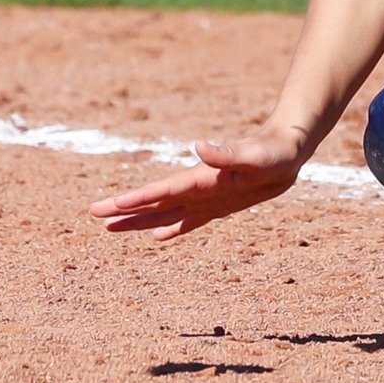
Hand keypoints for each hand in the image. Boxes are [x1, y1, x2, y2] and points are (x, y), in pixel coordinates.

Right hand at [88, 130, 305, 240]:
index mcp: (202, 177)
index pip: (163, 190)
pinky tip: (157, 236)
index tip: (111, 206)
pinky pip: (189, 220)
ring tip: (110, 228)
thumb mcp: (256, 155)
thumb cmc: (275, 150)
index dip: (137, 199)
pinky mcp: (219, 204)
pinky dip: (171, 228)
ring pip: (165, 212)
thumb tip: (199, 146)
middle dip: (124, 209)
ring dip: (139, 220)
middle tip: (93, 215)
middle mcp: (199, 187)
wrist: (289, 149)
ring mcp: (207, 196)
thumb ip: (228, 152)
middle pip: (154, 201)